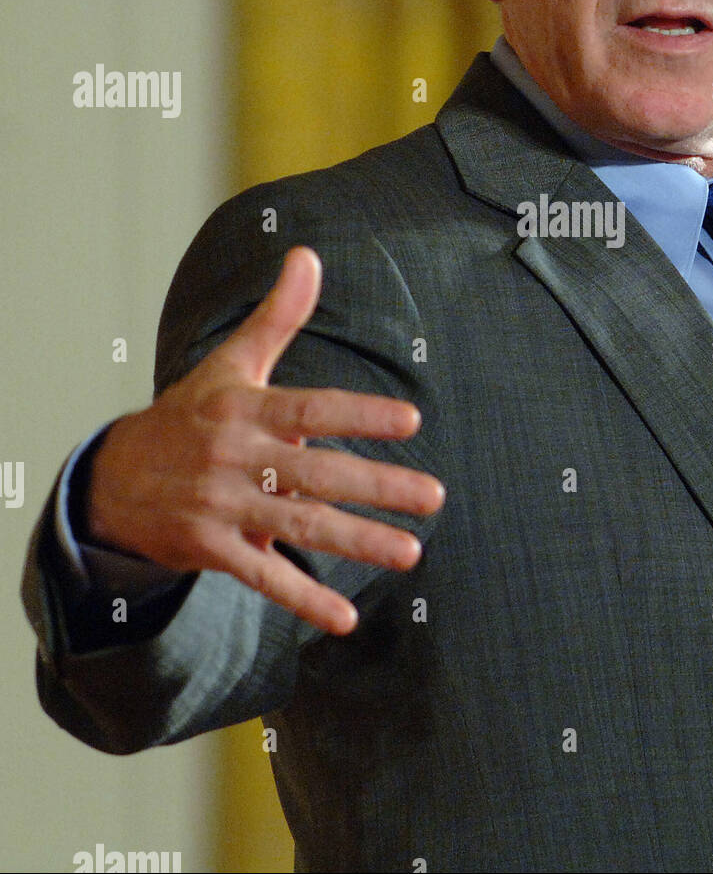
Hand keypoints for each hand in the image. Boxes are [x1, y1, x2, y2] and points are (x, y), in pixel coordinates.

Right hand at [86, 246, 443, 634]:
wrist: (116, 479)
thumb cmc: (192, 414)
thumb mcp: (232, 363)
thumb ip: (278, 315)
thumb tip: (307, 254)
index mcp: (246, 409)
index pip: (311, 411)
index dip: (360, 416)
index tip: (412, 422)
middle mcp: (236, 459)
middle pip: (316, 475)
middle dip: (378, 487)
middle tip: (435, 497)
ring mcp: (223, 507)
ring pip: (299, 528)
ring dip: (357, 544)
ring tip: (411, 553)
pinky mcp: (212, 550)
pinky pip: (263, 579)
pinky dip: (303, 599)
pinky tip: (344, 620)